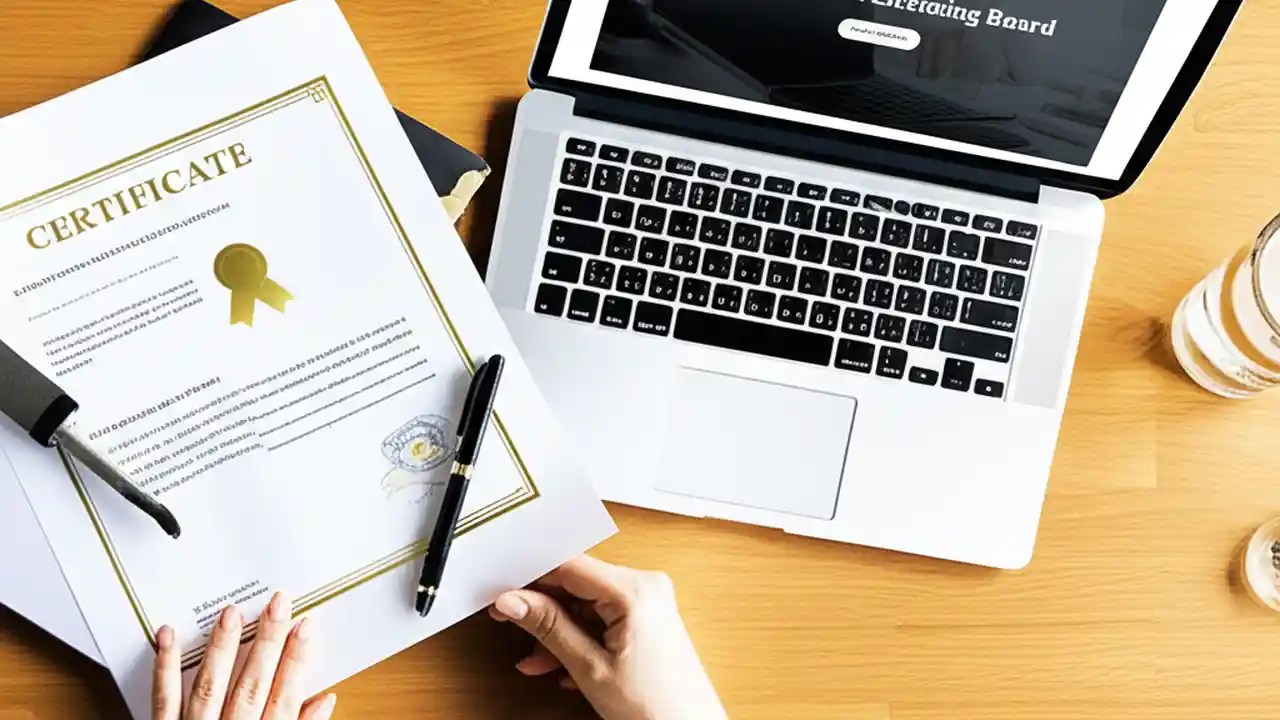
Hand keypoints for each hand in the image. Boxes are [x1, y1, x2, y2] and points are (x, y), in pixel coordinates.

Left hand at [152, 592, 337, 719]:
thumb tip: (325, 701)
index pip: (285, 696)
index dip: (297, 659)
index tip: (306, 626)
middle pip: (252, 684)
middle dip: (267, 641)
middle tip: (278, 602)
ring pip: (210, 686)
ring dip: (221, 648)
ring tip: (232, 612)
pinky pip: (162, 700)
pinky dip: (164, 667)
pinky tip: (168, 636)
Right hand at [490, 555, 725, 719]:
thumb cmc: (654, 707)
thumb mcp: (589, 667)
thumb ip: (549, 627)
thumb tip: (513, 601)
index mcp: (635, 590)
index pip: (569, 565)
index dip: (531, 577)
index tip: (503, 591)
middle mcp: (646, 586)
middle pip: (578, 584)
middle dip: (544, 609)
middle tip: (509, 622)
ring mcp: (650, 602)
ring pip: (588, 605)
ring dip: (559, 631)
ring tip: (536, 660)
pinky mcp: (650, 619)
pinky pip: (604, 618)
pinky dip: (581, 638)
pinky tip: (561, 665)